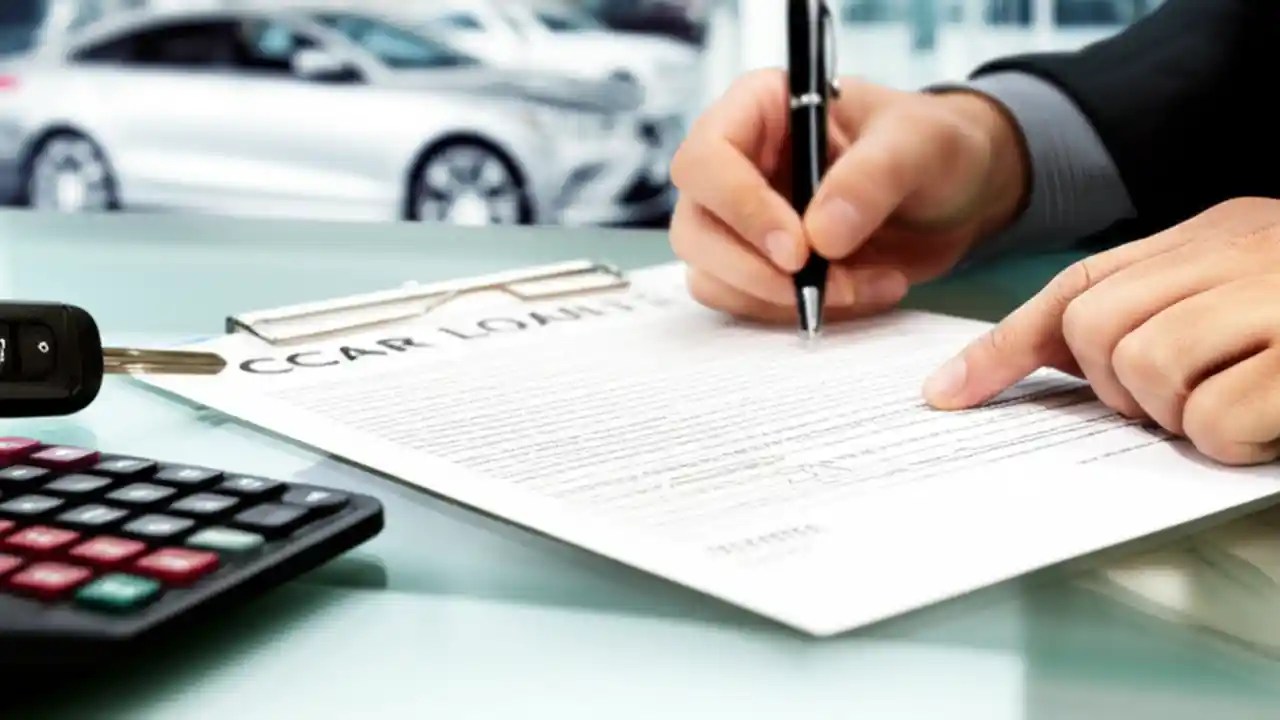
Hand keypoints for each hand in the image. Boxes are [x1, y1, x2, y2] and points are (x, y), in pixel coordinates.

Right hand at [668, 69, 1028, 321]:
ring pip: (711, 275)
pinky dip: (798, 313)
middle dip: (755, 270)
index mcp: (759, 110)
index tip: (798, 249)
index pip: (706, 159)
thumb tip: (820, 235)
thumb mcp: (920, 145)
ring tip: (864, 286)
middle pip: (694, 228)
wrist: (955, 196)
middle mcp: (736, 166)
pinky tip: (860, 292)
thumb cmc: (934, 147)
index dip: (739, 207)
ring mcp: (741, 222)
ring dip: (781, 299)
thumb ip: (872, 178)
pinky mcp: (759, 266)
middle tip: (825, 284)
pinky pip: (746, 304)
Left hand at [923, 197, 1279, 465]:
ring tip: (1240, 411)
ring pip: (1146, 366)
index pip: (1077, 286)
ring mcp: (1274, 298)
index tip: (948, 392)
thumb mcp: (1240, 295)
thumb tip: (1050, 366)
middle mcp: (1237, 252)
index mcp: (1214, 235)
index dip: (1007, 344)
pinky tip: (1268, 428)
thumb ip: (1154, 313)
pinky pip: (1215, 418)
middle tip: (1180, 404)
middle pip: (1094, 326)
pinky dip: (1231, 440)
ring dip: (1179, 414)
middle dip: (1117, 386)